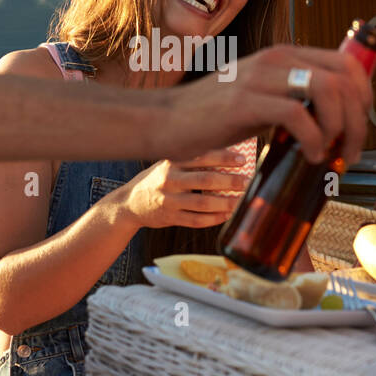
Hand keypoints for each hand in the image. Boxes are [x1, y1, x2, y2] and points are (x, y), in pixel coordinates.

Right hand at [116, 148, 247, 228]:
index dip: (224, 158)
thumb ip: (190, 160)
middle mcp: (169, 180)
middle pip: (205, 180)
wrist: (129, 204)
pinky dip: (214, 219)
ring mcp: (169, 201)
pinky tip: (226, 215)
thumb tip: (228, 154)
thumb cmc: (156, 180)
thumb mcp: (167, 164)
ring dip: (226, 202)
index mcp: (171, 162)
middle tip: (246, 182)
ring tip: (241, 201)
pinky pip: (196, 220)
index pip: (201, 156)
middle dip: (229, 181)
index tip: (242, 160)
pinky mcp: (170, 218)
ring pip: (203, 203)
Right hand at [158, 44, 374, 164]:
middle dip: (357, 119)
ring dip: (339, 128)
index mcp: (285, 56)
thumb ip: (293, 99)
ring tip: (330, 154)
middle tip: (350, 151)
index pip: (346, 62)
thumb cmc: (214, 115)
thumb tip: (331, 124)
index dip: (363, 95)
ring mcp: (261, 77)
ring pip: (327, 90)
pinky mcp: (245, 101)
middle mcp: (277, 58)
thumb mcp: (262, 97)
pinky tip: (308, 156)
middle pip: (344, 78)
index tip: (358, 128)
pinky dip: (312, 139)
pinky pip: (297, 114)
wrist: (168, 120)